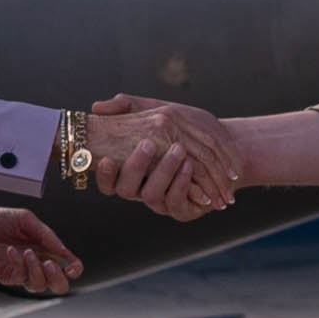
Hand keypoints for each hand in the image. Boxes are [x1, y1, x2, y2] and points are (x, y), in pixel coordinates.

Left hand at [0, 205, 84, 293]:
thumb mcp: (26, 219)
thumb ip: (46, 234)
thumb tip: (63, 251)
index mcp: (46, 249)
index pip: (68, 265)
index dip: (75, 269)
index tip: (73, 266)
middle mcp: (37, 263)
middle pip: (58, 285)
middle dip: (59, 278)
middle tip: (51, 265)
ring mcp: (22, 272)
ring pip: (40, 285)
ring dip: (37, 269)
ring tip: (27, 252)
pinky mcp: (7, 276)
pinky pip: (20, 277)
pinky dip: (19, 264)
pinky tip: (11, 251)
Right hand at [85, 95, 240, 218]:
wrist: (221, 150)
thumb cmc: (183, 129)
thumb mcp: (155, 113)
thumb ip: (127, 108)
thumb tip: (97, 107)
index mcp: (127, 171)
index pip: (106, 180)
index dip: (103, 174)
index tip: (107, 158)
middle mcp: (140, 190)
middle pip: (125, 188)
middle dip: (135, 166)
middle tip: (147, 144)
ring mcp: (159, 201)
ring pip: (151, 194)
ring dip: (163, 171)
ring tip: (178, 150)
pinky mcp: (181, 210)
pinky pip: (176, 201)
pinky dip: (181, 183)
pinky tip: (189, 166)